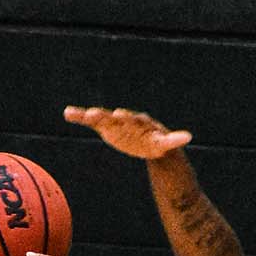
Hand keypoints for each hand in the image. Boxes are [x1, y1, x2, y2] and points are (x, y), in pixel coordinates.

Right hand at [64, 105, 192, 160]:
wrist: (146, 143)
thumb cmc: (155, 141)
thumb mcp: (165, 142)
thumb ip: (174, 139)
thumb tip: (188, 136)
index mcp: (139, 122)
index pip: (133, 119)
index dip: (127, 118)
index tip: (119, 114)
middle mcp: (125, 120)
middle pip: (115, 117)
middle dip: (106, 116)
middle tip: (95, 114)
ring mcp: (113, 123)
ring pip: (101, 118)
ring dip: (90, 116)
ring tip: (76, 113)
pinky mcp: (105, 127)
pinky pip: (91, 122)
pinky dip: (80, 117)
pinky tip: (67, 113)